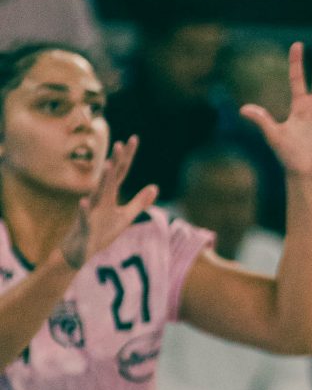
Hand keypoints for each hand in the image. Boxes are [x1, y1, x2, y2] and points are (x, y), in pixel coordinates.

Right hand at [60, 133, 155, 272]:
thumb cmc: (102, 231)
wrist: (79, 251)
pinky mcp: (85, 227)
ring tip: (109, 165)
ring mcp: (92, 211)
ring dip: (103, 180)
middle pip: (109, 178)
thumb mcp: (126, 217)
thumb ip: (139, 202)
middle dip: (115, 162)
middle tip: (119, 143)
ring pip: (97, 193)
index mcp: (110, 195)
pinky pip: (84, 217)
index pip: (120, 172)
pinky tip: (85, 201)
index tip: (133, 138)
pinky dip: (85, 209)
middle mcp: (100, 199)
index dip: (127, 157)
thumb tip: (155, 186)